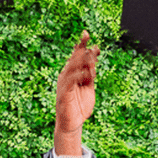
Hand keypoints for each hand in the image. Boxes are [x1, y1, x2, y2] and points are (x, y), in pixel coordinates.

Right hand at [53, 31, 98, 156]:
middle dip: (82, 49)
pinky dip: (78, 75)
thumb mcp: (89, 87)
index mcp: (72, 73)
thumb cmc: (80, 106)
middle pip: (74, 59)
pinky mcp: (64, 92)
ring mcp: (64, 83)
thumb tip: (93, 59)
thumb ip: (90, 75)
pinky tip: (86, 71)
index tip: (87, 34)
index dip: (81, 45)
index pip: (76, 56)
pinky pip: (70, 81)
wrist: (72, 123)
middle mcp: (66, 75)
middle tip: (89, 39)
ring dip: (81, 59)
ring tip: (89, 53)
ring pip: (72, 67)